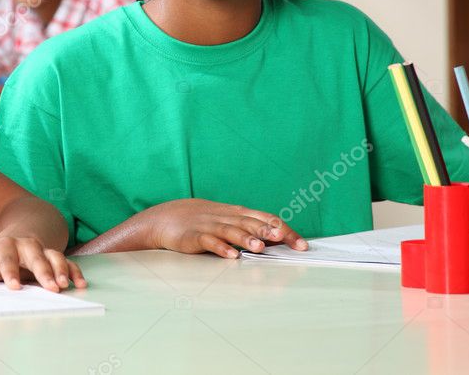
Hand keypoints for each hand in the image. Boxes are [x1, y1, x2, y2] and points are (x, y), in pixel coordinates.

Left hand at [0, 236, 87, 291]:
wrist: (19, 236)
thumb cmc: (0, 254)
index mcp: (7, 246)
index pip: (8, 258)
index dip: (10, 272)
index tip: (13, 286)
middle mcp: (28, 246)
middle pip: (36, 256)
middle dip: (44, 271)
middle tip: (51, 287)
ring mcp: (44, 251)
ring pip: (55, 257)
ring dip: (61, 271)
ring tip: (64, 285)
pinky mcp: (56, 258)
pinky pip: (69, 263)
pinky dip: (75, 272)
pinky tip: (80, 283)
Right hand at [143, 199, 307, 258]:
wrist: (166, 218)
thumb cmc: (203, 222)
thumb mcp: (229, 221)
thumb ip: (252, 229)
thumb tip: (282, 239)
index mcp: (238, 214)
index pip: (266, 219)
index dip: (285, 231)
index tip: (302, 245)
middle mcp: (227, 218)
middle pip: (251, 223)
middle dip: (268, 231)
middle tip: (284, 239)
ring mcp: (210, 226)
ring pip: (231, 231)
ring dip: (246, 239)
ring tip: (260, 248)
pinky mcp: (194, 237)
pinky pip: (209, 242)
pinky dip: (220, 247)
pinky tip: (230, 255)